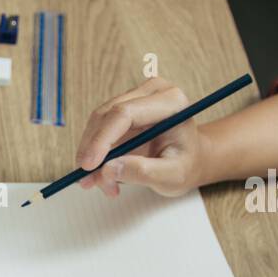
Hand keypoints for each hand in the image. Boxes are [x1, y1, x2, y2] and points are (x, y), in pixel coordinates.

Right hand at [75, 77, 208, 196]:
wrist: (190, 159)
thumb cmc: (186, 165)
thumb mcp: (172, 176)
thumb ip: (143, 172)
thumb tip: (108, 169)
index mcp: (171, 102)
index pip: (124, 114)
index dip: (101, 139)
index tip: (88, 166)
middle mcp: (151, 92)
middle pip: (106, 116)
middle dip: (91, 150)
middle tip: (87, 181)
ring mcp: (135, 98)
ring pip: (97, 123)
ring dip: (90, 155)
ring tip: (101, 184)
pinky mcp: (122, 109)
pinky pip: (97, 130)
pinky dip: (94, 154)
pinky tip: (103, 174)